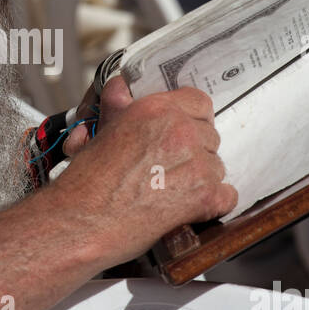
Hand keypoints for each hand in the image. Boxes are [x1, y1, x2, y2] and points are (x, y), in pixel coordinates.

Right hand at [52, 83, 237, 263]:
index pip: (199, 102)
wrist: (81, 222)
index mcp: (155, 109)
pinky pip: (227, 196)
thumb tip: (120, 87)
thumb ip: (120, 108)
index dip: (193, 120)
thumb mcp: (100, 132)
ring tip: (171, 193)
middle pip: (210, 136)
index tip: (184, 133)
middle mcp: (178, 130)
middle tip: (170, 169)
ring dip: (201, 180)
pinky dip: (212, 205)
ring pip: (217, 167)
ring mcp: (196, 163)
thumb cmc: (86, 183)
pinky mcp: (204, 196)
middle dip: (195, 153)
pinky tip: (190, 209)